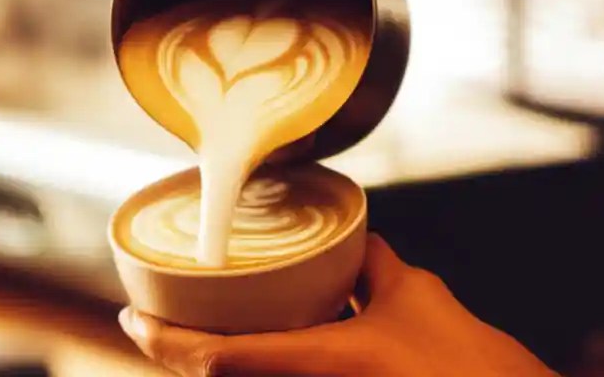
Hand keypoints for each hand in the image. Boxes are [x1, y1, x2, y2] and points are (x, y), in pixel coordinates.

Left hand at [119, 235, 557, 376]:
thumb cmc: (471, 364)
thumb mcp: (419, 297)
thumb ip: (374, 264)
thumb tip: (350, 238)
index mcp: (321, 362)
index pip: (216, 358)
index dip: (163, 340)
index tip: (131, 316)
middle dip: (178, 353)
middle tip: (148, 317)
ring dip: (215, 362)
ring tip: (187, 327)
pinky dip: (255, 367)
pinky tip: (249, 344)